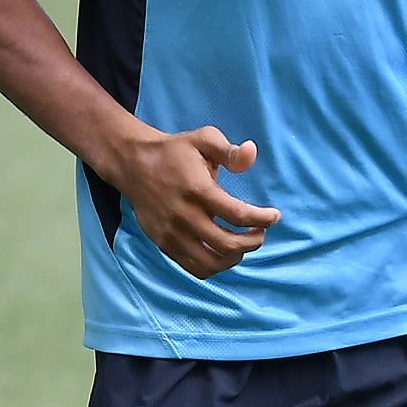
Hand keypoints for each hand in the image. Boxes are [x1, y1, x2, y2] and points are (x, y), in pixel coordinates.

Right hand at [113, 126, 280, 278]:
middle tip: (259, 232)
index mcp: (198, 190)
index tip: (274, 216)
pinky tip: (223, 252)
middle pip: (228, 244)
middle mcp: (184, 216)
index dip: (263, 219)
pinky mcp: (164, 244)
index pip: (238, 215)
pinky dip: (215, 265)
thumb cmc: (174, 152)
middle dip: (253, 241)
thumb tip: (251, 152)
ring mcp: (172, 234)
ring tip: (243, 244)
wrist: (133, 165)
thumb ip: (228, 150)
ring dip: (235, 258)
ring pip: (212, 263)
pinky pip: (194, 268)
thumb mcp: (202, 139)